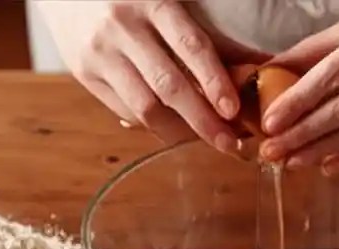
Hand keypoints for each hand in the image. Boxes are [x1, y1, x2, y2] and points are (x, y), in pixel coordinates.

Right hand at [40, 0, 246, 151]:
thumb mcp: (164, 0)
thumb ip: (203, 34)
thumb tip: (255, 66)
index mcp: (151, 1)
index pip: (190, 45)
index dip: (215, 80)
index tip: (234, 110)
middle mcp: (122, 28)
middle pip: (168, 85)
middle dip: (203, 120)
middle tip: (229, 143)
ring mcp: (99, 53)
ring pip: (144, 106)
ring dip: (178, 131)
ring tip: (205, 140)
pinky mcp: (82, 72)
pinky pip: (124, 110)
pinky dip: (152, 123)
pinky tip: (172, 127)